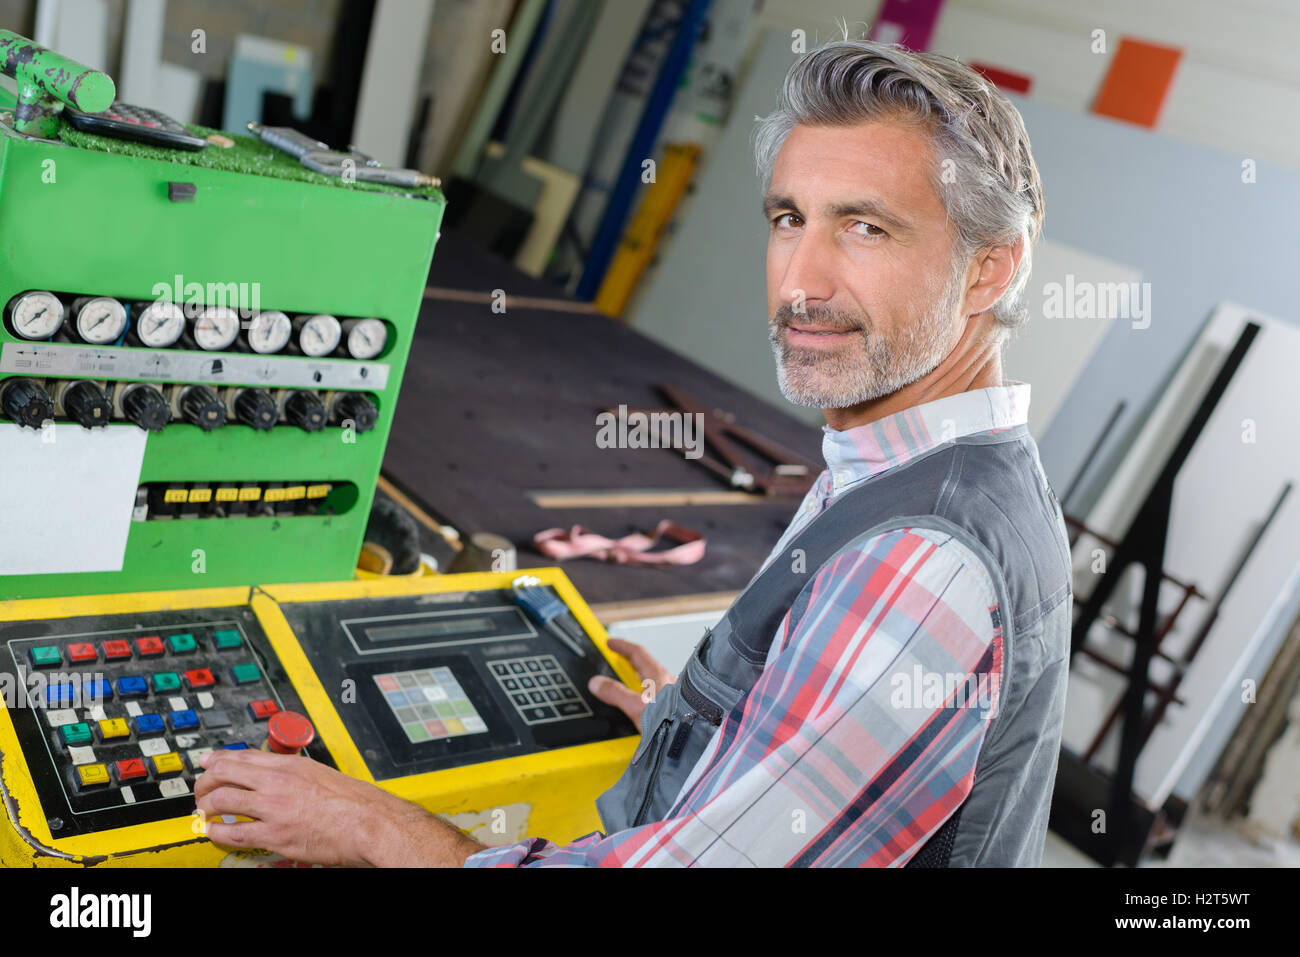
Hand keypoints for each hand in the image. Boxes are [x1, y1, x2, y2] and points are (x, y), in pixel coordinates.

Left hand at [193, 749, 480, 866]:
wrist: (372, 823)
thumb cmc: (359, 803)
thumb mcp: (325, 775)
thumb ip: (300, 775)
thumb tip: (286, 780)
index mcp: (292, 764)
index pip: (244, 754)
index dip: (219, 757)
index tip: (208, 760)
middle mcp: (279, 782)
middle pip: (225, 772)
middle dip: (205, 780)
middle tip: (200, 789)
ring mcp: (274, 808)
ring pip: (222, 800)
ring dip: (206, 805)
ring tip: (204, 811)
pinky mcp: (275, 835)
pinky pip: (233, 833)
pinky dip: (217, 832)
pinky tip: (214, 833)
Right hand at [587, 637, 675, 731]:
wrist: (690, 740)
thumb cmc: (674, 721)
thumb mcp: (637, 706)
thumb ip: (616, 693)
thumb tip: (598, 683)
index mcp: (659, 676)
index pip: (638, 653)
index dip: (622, 646)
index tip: (611, 643)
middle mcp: (669, 683)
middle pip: (646, 665)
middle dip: (630, 660)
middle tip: (618, 658)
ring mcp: (674, 696)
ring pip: (653, 680)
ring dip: (639, 678)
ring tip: (628, 682)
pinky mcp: (676, 709)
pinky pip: (658, 695)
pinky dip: (646, 694)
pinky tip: (643, 706)